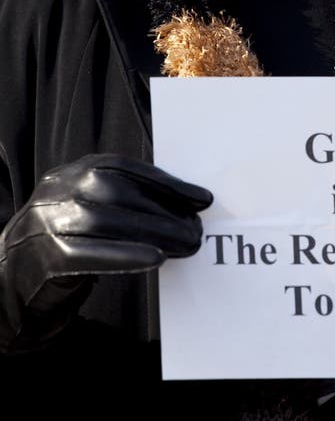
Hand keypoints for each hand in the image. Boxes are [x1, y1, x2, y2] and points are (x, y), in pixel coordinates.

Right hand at [0, 153, 212, 351]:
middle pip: (117, 193)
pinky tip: (155, 259)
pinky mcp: (43, 256)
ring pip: (104, 221)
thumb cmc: (68, 239)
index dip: (167, 183)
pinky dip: (125, 255)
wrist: (12, 278)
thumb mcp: (91, 208)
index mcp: (75, 171)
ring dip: (152, 233)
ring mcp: (46, 221)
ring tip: (186, 245)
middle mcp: (58, 189)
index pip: (126, 169)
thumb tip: (186, 206)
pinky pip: (88, 254)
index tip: (203, 199)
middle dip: (164, 211)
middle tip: (198, 230)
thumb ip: (126, 200)